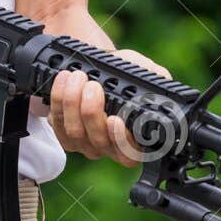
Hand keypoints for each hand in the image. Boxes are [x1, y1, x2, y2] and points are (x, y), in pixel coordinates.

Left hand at [36, 49, 170, 166]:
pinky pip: (57, 124)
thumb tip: (163, 88)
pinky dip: (58, 100)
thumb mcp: (147, 73)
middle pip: (98, 142)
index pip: (130, 155)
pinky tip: (63, 82)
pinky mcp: (63, 134)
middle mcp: (109, 147)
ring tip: (76, 77)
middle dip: (92, 112)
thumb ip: (159, 82)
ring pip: (75, 133)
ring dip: (72, 103)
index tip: (115, 119)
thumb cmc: (123, 74)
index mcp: (134, 140)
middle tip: (92, 86)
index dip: (121, 141)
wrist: (97, 66)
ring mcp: (85, 143)